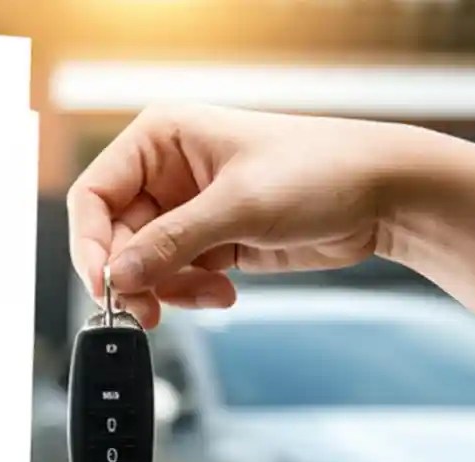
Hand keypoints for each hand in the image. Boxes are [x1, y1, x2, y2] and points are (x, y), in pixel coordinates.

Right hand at [67, 104, 406, 326]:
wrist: (383, 195)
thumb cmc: (321, 170)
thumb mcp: (239, 206)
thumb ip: (171, 242)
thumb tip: (118, 275)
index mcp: (161, 138)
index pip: (95, 194)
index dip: (91, 243)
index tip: (106, 285)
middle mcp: (165, 171)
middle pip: (114, 237)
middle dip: (134, 276)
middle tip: (149, 311)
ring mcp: (186, 208)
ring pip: (143, 264)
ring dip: (168, 288)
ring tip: (208, 293)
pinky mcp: (208, 240)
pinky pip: (174, 276)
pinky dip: (191, 291)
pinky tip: (225, 290)